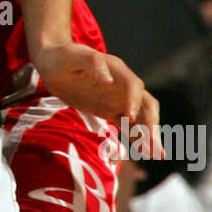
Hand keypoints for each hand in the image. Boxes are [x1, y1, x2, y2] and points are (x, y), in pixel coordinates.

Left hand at [33, 42, 162, 154]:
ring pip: (141, 117)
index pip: (133, 86)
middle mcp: (123, 85)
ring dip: (150, 135)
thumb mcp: (73, 56)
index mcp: (117, 69)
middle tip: (154, 147)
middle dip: (151, 125)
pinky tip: (145, 152)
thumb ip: (92, 62)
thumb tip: (108, 78)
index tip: (129, 117)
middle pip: (145, 105)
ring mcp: (118, 98)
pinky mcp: (111, 109)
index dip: (134, 101)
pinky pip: (128, 125)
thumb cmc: (62, 57)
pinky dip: (137, 137)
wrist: (52, 62)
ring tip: (158, 155)